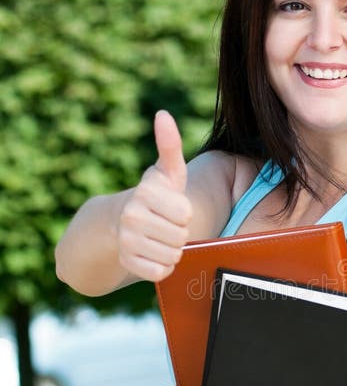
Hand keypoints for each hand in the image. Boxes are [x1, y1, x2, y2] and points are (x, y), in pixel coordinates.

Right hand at [117, 111, 191, 281]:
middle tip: (165, 224)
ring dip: (172, 250)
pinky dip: (162, 266)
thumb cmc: (156, 195)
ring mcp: (127, 241)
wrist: (121, 222)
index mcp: (144, 193)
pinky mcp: (127, 262)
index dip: (183, 213)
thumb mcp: (166, 171)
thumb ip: (169, 145)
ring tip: (159, 237)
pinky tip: (152, 253)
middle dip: (179, 233)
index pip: (186, 214)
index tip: (171, 207)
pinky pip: (161, 272)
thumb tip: (163, 114)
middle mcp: (131, 217)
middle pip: (181, 237)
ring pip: (172, 255)